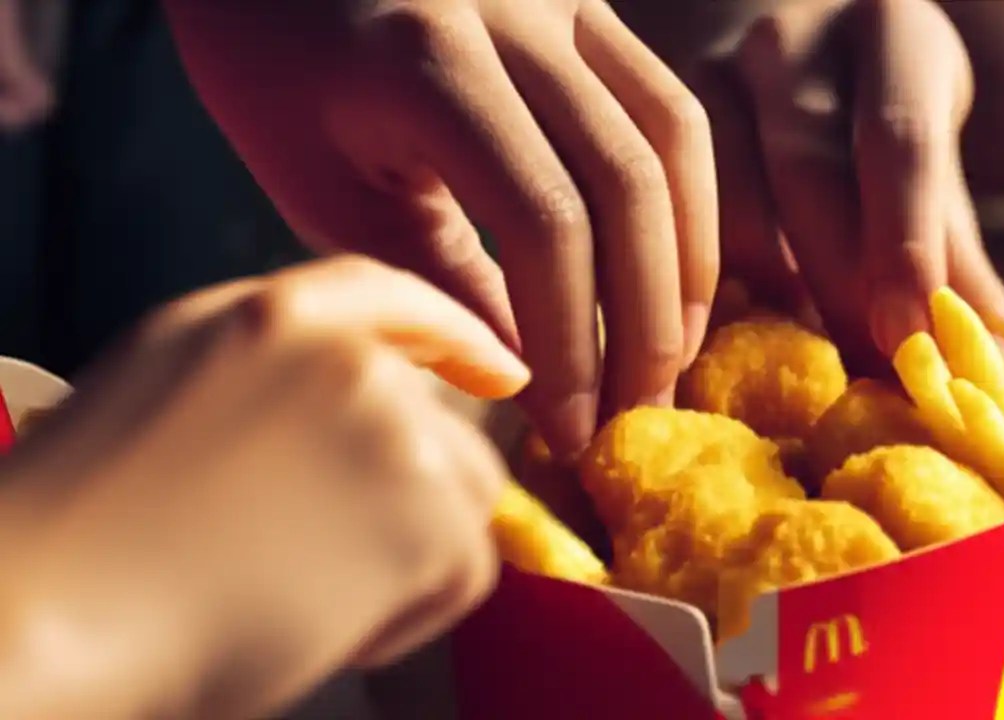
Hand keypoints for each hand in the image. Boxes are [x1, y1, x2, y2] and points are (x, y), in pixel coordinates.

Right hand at [0, 256, 527, 718]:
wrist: (48, 616)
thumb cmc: (86, 529)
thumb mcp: (167, 387)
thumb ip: (272, 368)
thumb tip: (365, 393)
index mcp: (269, 317)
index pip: (398, 299)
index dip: (459, 334)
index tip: (502, 368)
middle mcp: (347, 359)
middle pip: (447, 422)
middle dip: (413, 493)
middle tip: (326, 555)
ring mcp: (395, 433)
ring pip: (467, 496)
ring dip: (415, 551)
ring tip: (315, 593)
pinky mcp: (427, 517)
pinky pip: (468, 569)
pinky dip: (415, 611)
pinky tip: (332, 626)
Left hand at [162, 0, 719, 456]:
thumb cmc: (273, 66)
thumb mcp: (326, 186)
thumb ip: (433, 278)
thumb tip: (527, 379)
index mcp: (429, 60)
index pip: (544, 221)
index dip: (569, 340)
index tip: (570, 429)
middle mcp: (518, 11)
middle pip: (626, 184)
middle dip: (643, 320)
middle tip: (636, 415)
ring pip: (670, 140)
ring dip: (685, 264)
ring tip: (669, 358)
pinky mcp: (590, 2)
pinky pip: (666, 106)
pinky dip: (683, 200)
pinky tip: (673, 273)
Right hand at [695, 0, 1003, 372]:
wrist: (795, 41)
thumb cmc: (877, 118)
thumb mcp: (930, 167)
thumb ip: (958, 264)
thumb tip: (1002, 376)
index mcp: (890, 32)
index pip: (900, 139)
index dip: (903, 244)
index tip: (907, 338)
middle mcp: (794, 39)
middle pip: (808, 171)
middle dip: (837, 286)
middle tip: (861, 382)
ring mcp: (714, 70)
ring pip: (725, 198)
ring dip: (763, 296)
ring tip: (798, 373)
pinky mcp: (657, 122)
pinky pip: (675, 217)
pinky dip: (707, 286)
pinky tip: (732, 339)